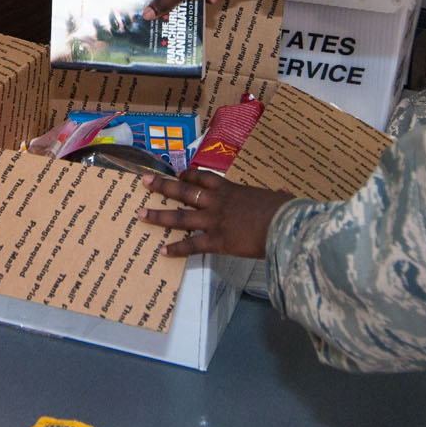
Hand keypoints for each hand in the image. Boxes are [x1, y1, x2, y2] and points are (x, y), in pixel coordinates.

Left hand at [138, 169, 292, 258]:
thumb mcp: (276, 198)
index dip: (188, 176)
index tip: (178, 174)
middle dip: (162, 186)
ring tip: (140, 214)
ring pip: (180, 217)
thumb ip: (275, 196)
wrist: (284, 224)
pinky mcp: (216, 241)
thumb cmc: (283, 210)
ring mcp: (214, 221)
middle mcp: (217, 202)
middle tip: (145, 182)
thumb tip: (285, 194)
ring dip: (158, 215)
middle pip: (183, 191)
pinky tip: (163, 251)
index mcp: (231, 189)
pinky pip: (192, 245)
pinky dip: (176, 249)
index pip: (203, 178)